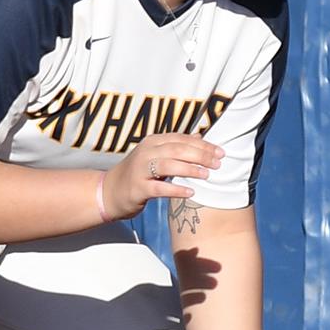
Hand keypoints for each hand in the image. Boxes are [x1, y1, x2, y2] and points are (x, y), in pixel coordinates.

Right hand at [101, 133, 223, 219]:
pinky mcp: (138, 188)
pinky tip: (191, 192)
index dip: (203, 145)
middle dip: (200, 155)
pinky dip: (176, 190)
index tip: (220, 152)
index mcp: (153, 142)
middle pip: (177, 149)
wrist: (109, 192)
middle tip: (217, 163)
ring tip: (207, 175)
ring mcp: (140, 170)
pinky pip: (160, 188)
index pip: (181, 139)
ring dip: (190, 169)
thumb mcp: (156, 156)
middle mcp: (146, 152)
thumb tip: (200, 137)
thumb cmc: (138, 174)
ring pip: (169, 165)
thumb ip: (177, 146)